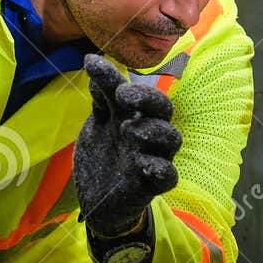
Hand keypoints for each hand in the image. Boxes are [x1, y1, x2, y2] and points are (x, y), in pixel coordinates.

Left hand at [74, 55, 182, 238]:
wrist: (96, 201)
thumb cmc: (102, 157)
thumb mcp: (97, 125)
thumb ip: (101, 99)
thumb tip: (93, 61)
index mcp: (134, 115)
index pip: (134, 90)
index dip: (116, 77)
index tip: (91, 66)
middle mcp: (148, 133)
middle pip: (164, 109)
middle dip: (148, 98)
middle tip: (123, 97)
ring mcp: (152, 158)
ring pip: (172, 138)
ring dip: (153, 130)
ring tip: (127, 130)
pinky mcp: (151, 185)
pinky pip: (168, 175)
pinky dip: (160, 167)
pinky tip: (143, 163)